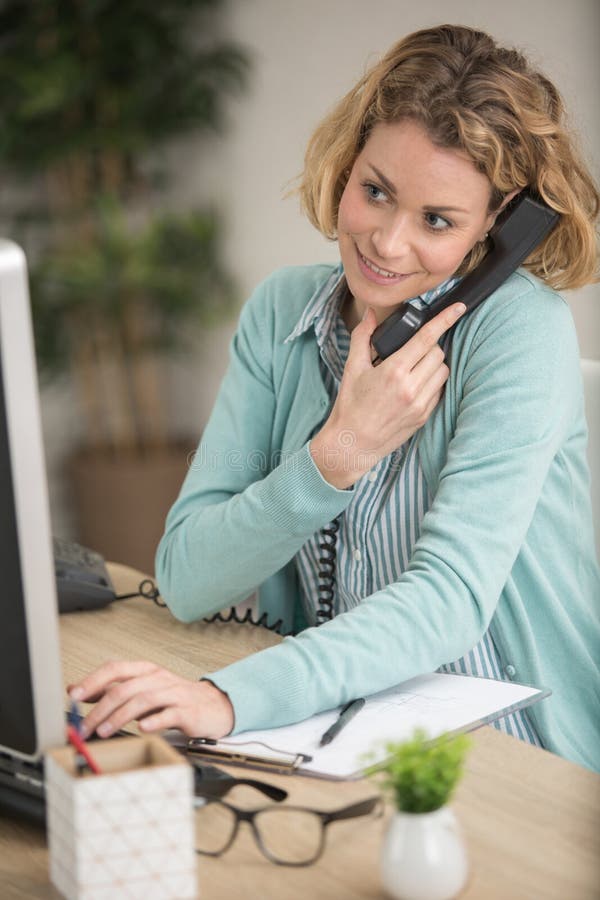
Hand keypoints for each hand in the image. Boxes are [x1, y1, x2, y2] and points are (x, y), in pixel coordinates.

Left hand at [67, 660, 234, 738]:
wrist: (213, 706)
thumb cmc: (174, 699)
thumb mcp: (142, 690)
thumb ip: (112, 690)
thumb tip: (77, 690)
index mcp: (146, 671)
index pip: (115, 669)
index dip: (93, 681)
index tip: (73, 695)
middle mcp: (158, 678)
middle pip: (124, 688)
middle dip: (100, 709)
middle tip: (86, 727)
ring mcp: (174, 693)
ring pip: (142, 700)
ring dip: (119, 716)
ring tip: (104, 731)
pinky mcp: (187, 711)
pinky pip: (168, 714)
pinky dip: (154, 721)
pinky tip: (142, 728)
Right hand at [310, 302, 465, 487]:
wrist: (353, 443)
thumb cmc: (350, 405)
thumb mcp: (353, 368)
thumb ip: (362, 337)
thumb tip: (371, 314)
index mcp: (394, 371)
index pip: (427, 338)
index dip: (445, 319)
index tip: (459, 308)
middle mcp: (411, 388)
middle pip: (438, 352)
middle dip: (429, 345)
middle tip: (412, 350)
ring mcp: (421, 404)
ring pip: (443, 371)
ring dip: (433, 363)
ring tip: (415, 367)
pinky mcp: (425, 416)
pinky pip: (440, 389)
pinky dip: (432, 381)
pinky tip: (416, 384)